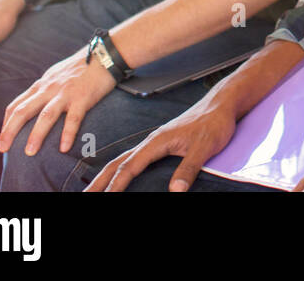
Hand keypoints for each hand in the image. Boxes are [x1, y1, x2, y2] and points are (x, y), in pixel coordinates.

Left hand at [0, 47, 116, 157]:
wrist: (104, 55)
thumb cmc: (81, 66)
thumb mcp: (56, 74)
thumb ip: (44, 88)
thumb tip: (34, 103)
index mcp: (42, 85)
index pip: (16, 105)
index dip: (6, 123)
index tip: (3, 138)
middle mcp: (49, 89)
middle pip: (23, 111)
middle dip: (10, 131)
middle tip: (3, 149)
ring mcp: (65, 93)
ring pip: (45, 116)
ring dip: (36, 135)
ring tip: (29, 153)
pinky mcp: (82, 98)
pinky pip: (73, 119)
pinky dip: (67, 134)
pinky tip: (64, 148)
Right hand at [86, 94, 237, 191]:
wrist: (221, 105)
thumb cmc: (213, 123)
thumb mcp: (204, 147)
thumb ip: (188, 168)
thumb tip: (175, 191)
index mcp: (156, 142)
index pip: (129, 167)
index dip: (115, 185)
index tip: (104, 198)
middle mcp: (150, 142)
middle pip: (116, 163)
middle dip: (98, 182)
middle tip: (83, 196)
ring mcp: (154, 143)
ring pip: (122, 161)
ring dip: (105, 176)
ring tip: (92, 191)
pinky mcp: (160, 144)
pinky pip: (133, 159)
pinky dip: (120, 170)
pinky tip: (118, 178)